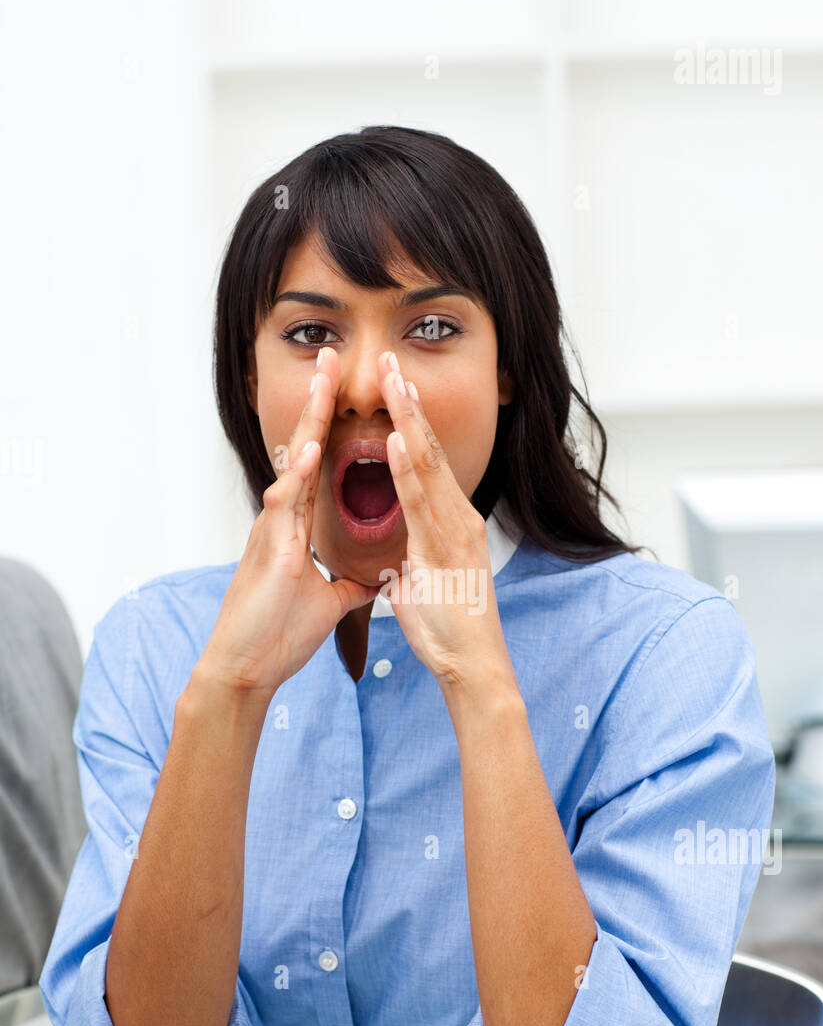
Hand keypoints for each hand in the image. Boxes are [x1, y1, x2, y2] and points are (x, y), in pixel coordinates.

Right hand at [198, 350, 380, 693]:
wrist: (248, 668)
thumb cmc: (278, 636)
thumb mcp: (327, 604)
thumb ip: (348, 585)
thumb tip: (372, 580)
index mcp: (298, 528)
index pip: (320, 467)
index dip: (334, 429)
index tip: (348, 392)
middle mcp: (284, 520)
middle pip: (306, 450)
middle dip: (320, 404)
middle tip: (332, 357)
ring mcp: (274, 530)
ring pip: (295, 463)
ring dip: (310, 421)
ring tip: (323, 378)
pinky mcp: (271, 549)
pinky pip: (285, 503)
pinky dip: (299, 473)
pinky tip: (312, 447)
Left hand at [377, 350, 517, 695]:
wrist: (472, 664)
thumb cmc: (449, 630)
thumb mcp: (421, 586)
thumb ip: (410, 565)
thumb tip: (398, 564)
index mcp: (451, 522)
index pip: (427, 461)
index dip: (410, 422)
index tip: (394, 388)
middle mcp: (458, 516)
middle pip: (430, 449)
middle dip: (409, 403)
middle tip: (391, 361)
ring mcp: (454, 529)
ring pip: (427, 464)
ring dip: (407, 419)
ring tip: (391, 380)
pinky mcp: (444, 547)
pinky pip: (420, 502)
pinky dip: (407, 467)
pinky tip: (395, 438)